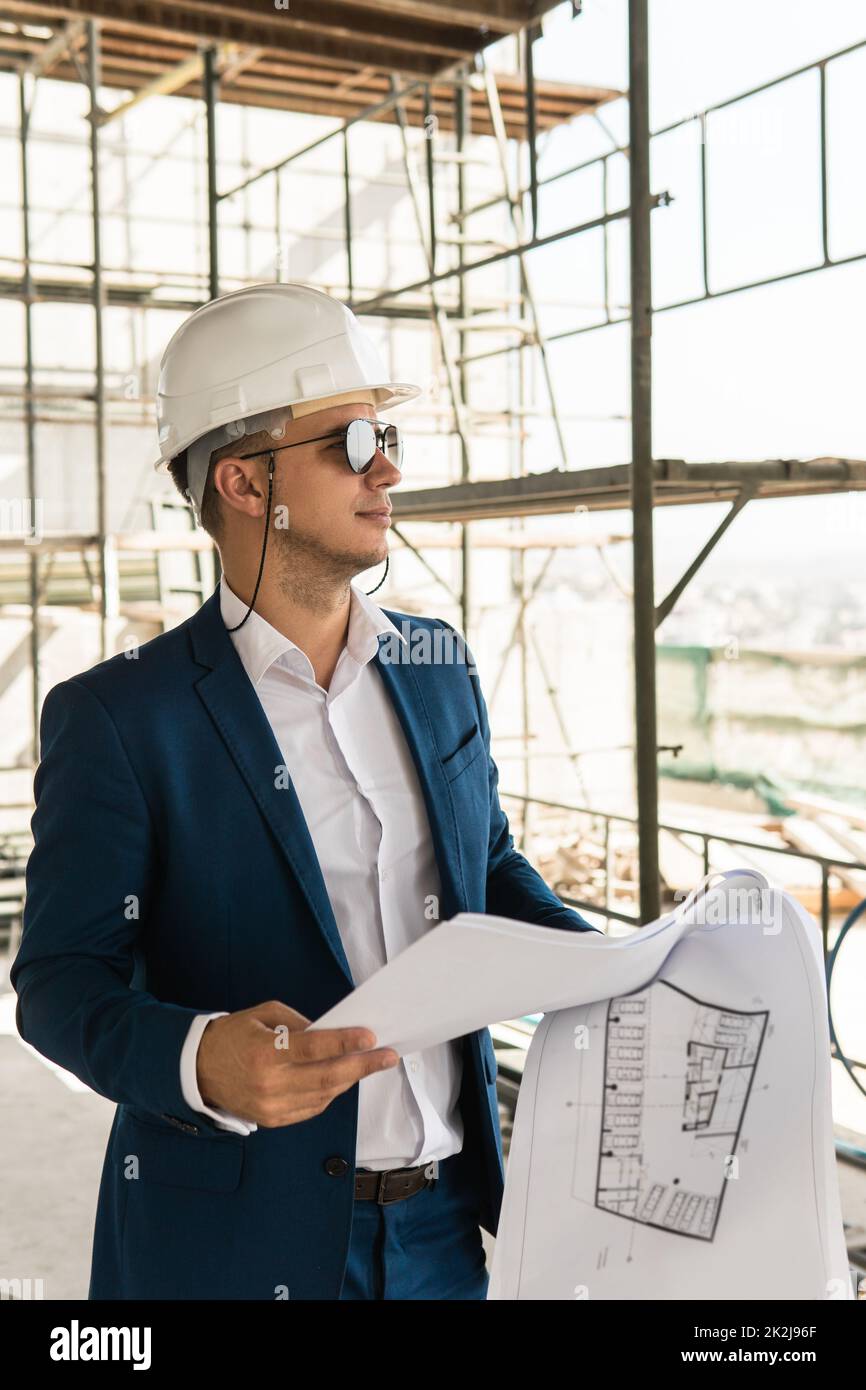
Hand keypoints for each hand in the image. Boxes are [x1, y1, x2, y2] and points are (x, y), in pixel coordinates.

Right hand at [196, 999, 397, 1127]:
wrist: (198, 1069)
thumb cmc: (234, 1035)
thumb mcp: (265, 1015)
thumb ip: (300, 1024)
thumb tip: (335, 1034)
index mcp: (265, 1053)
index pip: (314, 1048)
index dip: (345, 1042)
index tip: (370, 1036)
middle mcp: (269, 1084)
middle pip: (327, 1077)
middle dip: (363, 1066)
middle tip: (388, 1056)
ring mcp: (271, 1107)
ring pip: (324, 1095)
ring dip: (350, 1079)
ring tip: (369, 1064)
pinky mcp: (272, 1120)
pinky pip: (312, 1107)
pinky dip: (331, 1092)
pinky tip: (342, 1078)